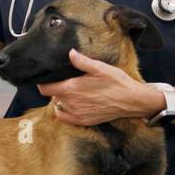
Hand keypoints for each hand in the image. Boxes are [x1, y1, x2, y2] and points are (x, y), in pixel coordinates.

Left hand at [37, 49, 164, 125]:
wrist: (131, 101)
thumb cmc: (116, 82)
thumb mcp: (100, 68)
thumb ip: (81, 61)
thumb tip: (70, 53)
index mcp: (72, 89)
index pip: (45, 89)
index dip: (43, 82)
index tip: (47, 77)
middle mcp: (71, 104)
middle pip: (52, 96)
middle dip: (55, 88)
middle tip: (63, 80)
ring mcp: (76, 114)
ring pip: (58, 106)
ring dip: (60, 99)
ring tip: (70, 91)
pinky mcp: (83, 121)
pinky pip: (64, 118)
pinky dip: (63, 111)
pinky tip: (71, 104)